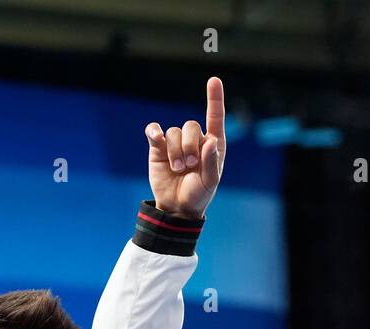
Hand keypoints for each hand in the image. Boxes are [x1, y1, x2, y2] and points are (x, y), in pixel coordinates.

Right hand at [146, 76, 225, 219]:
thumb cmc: (198, 194)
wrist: (176, 207)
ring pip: (173, 132)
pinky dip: (154, 132)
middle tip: (189, 165)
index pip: (215, 117)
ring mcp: (175, 143)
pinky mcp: (158, 148)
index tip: (213, 80)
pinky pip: (154, 131)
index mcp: (212, 144)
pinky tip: (155, 138)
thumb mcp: (210, 182)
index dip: (214, 99)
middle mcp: (194, 140)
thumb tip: (210, 140)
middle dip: (189, 145)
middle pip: (190, 125)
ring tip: (177, 169)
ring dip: (175, 151)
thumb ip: (211, 161)